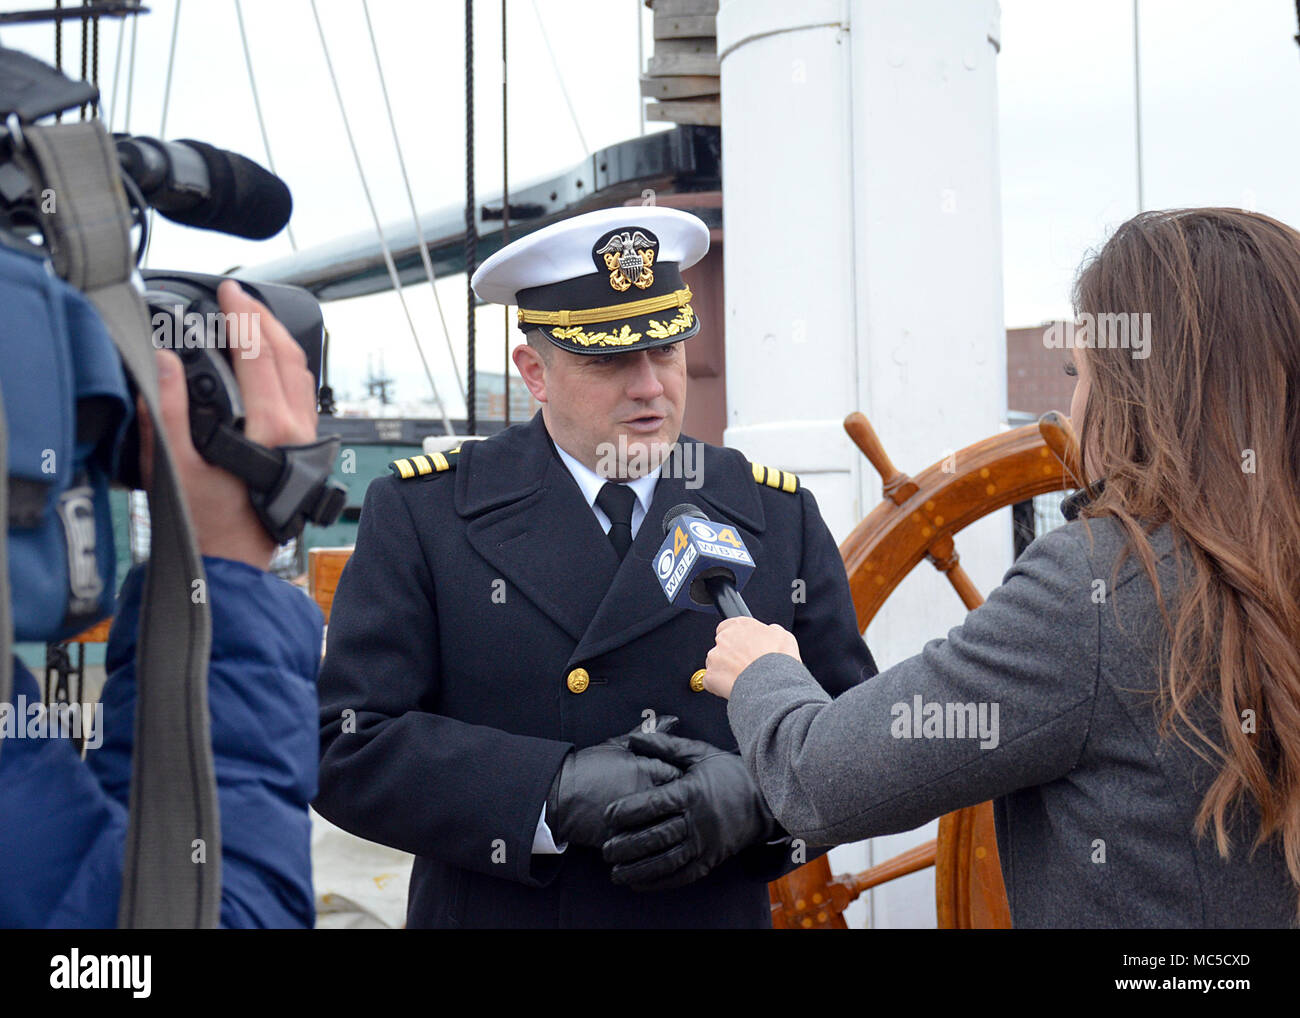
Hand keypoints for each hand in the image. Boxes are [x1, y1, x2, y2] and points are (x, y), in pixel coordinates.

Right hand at [137, 280, 317, 569]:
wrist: (234, 561)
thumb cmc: (207, 521)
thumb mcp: (174, 465)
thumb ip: (166, 409)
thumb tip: (163, 360)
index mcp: (270, 425)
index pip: (259, 352)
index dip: (243, 314)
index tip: (228, 290)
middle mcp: (298, 427)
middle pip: (289, 355)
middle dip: (264, 319)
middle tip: (239, 296)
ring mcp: (306, 437)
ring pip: (301, 373)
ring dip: (278, 341)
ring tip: (252, 320)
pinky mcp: (305, 447)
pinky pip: (301, 393)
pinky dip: (285, 366)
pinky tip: (266, 363)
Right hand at [545, 716, 680, 848]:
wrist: (559, 796)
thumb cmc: (587, 768)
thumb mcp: (618, 745)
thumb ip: (648, 733)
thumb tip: (673, 719)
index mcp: (645, 768)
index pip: (679, 773)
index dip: (682, 777)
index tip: (682, 781)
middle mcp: (644, 793)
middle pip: (678, 800)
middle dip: (681, 801)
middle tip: (682, 802)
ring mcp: (636, 818)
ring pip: (667, 824)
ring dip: (670, 823)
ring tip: (668, 820)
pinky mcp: (626, 838)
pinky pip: (649, 844)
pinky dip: (654, 841)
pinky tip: (653, 837)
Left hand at [601, 732, 775, 890]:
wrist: (765, 800)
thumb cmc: (729, 773)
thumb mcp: (699, 753)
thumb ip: (666, 747)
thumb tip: (634, 738)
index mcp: (691, 792)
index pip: (654, 804)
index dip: (629, 810)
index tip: (608, 815)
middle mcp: (698, 821)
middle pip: (657, 836)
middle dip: (628, 845)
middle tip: (605, 850)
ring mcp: (705, 843)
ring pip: (667, 860)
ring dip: (639, 869)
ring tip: (615, 872)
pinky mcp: (711, 860)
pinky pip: (683, 874)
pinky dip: (660, 882)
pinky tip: (639, 882)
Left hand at [702, 617, 801, 698]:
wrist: (773, 686)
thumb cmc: (778, 662)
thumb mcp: (783, 636)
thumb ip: (770, 630)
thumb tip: (769, 631)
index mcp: (740, 625)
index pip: (728, 627)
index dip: (736, 639)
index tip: (742, 648)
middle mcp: (724, 638)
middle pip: (721, 646)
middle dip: (730, 655)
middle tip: (745, 666)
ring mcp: (715, 657)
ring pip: (715, 663)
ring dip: (725, 670)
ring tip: (743, 679)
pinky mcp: (710, 676)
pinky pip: (711, 681)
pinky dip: (719, 686)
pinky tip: (734, 687)